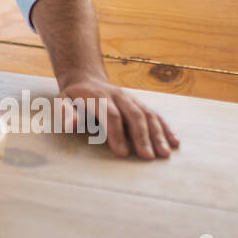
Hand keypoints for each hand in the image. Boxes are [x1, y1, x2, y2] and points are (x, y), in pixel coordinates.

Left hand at [55, 77, 179, 158]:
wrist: (86, 79)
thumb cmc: (73, 98)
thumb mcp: (62, 102)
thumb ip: (65, 114)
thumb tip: (72, 125)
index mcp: (99, 96)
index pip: (111, 115)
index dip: (117, 134)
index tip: (122, 153)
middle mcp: (119, 96)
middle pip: (134, 115)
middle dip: (142, 137)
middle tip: (147, 157)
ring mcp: (132, 99)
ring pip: (148, 115)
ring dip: (158, 135)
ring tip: (164, 154)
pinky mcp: (140, 104)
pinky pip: (156, 115)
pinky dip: (166, 128)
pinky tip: (175, 142)